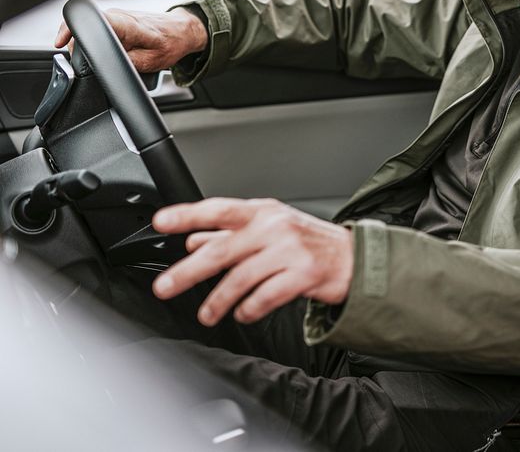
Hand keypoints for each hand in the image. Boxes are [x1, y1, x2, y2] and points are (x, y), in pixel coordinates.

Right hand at [55, 7, 207, 72]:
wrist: (182, 31)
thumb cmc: (170, 44)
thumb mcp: (149, 62)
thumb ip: (124, 63)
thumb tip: (104, 67)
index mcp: (126, 24)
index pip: (91, 19)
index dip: (72, 29)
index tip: (62, 42)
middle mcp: (119, 16)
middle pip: (85, 24)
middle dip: (76, 43)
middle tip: (81, 61)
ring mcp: (117, 16)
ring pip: (90, 26)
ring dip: (85, 42)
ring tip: (92, 57)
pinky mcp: (117, 19)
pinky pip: (98, 27)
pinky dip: (93, 39)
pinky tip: (98, 50)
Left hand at [150, 198, 353, 325]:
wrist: (354, 259)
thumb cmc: (308, 243)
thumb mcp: (270, 229)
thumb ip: (231, 234)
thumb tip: (193, 239)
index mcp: (263, 212)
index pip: (219, 210)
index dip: (188, 215)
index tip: (161, 222)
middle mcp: (275, 227)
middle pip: (222, 250)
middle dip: (188, 272)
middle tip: (165, 287)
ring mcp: (290, 251)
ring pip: (241, 278)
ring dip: (218, 301)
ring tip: (207, 314)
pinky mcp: (303, 275)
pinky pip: (265, 297)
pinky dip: (248, 309)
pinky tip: (242, 314)